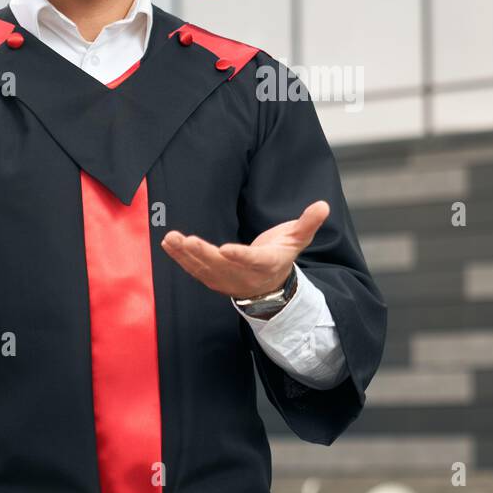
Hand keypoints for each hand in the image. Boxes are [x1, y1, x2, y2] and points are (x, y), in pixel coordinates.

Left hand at [161, 200, 329, 299]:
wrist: (269, 286)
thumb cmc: (281, 255)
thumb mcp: (298, 239)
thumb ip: (308, 223)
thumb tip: (323, 206)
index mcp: (266, 264)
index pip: (253, 261)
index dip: (240, 256)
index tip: (225, 249)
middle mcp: (243, 275)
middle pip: (222, 266)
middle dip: (204, 254)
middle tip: (189, 240)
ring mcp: (225, 279)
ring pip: (203, 268)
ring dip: (186, 254)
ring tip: (173, 239)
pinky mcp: (212, 278)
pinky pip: (194, 269)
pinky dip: (180, 257)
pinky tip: (169, 243)